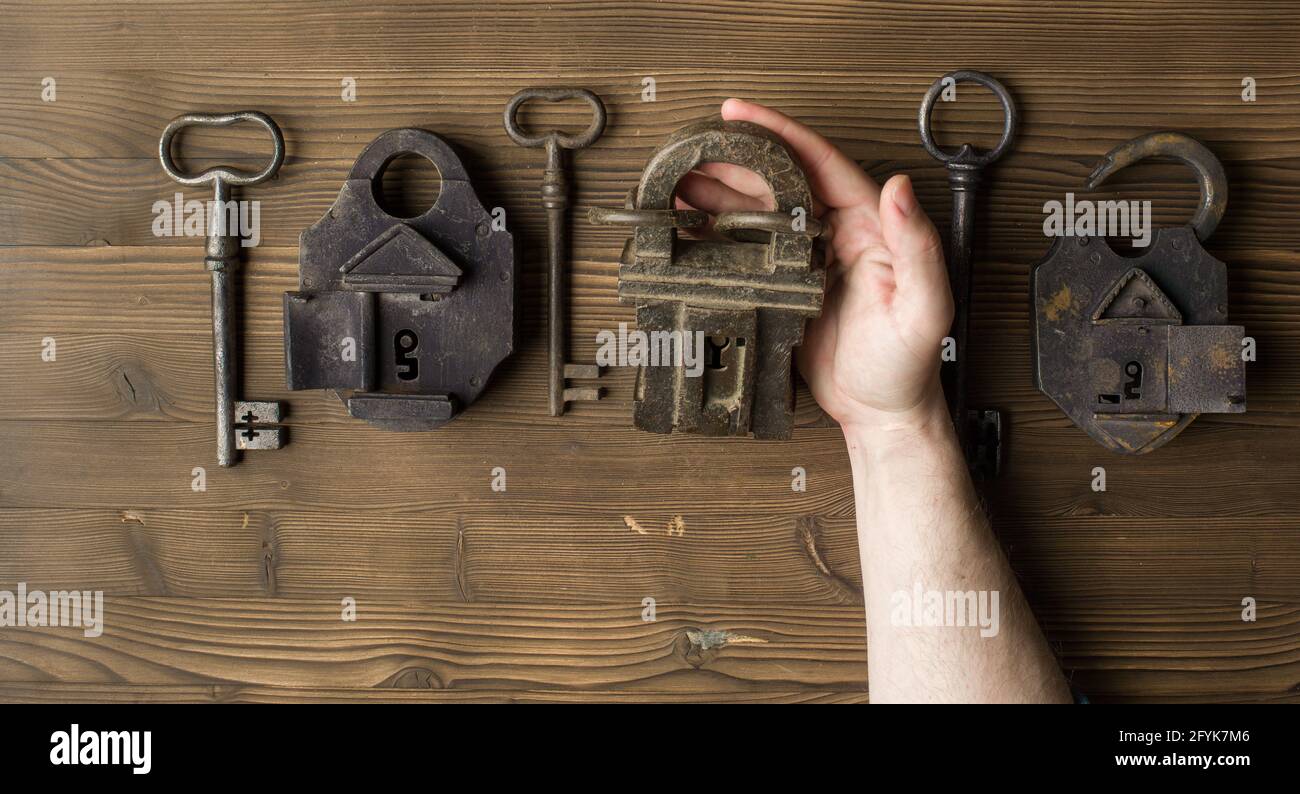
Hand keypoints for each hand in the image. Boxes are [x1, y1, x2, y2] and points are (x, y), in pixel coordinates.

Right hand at [674, 99, 953, 433]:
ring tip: (679, 181)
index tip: (742, 114)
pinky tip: (693, 227)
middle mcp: (839, 234)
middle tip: (692, 149)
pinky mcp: (788, 286)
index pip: (821, 163)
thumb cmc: (908, 368)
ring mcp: (810, 259)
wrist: (882, 415)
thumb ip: (919, 248)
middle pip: (779, 181)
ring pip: (759, 211)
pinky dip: (718, 234)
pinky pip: (749, 249)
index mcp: (871, 225)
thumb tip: (901, 189)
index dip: (779, 133)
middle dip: (733, 160)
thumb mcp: (924, 309)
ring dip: (719, 193)